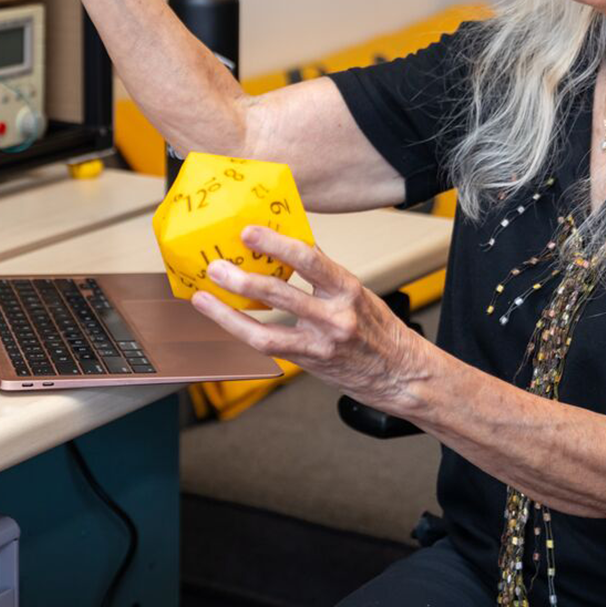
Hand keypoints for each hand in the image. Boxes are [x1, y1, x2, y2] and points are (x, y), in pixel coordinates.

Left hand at [191, 225, 422, 410]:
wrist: (400, 374)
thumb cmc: (378, 329)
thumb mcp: (357, 292)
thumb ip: (324, 271)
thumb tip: (289, 241)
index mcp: (348, 289)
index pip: (309, 259)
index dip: (276, 244)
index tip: (249, 232)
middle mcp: (335, 317)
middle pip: (281, 294)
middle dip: (243, 279)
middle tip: (217, 265)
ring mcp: (320, 344)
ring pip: (266, 330)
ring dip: (230, 312)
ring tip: (206, 296)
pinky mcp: (309, 363)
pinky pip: (269, 347)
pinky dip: (241, 331)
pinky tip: (222, 318)